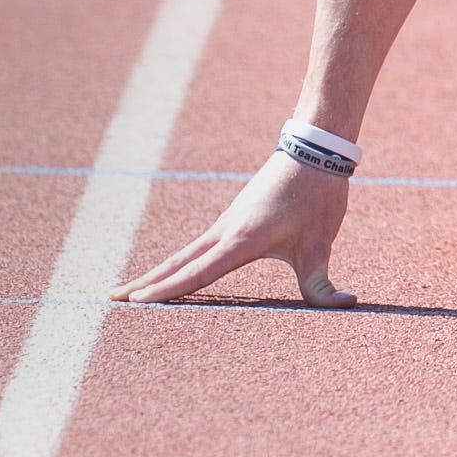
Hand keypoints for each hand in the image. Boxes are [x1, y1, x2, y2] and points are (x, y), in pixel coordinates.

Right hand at [109, 150, 355, 306]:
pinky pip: (196, 247)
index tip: (136, 303)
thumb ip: (324, 284)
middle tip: (110, 301)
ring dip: (155, 273)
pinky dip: (175, 262)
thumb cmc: (317, 196)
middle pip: (177, 264)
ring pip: (183, 254)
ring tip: (126, 292)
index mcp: (242, 241)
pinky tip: (168, 272)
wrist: (314, 150)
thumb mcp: (321, 242)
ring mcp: (225, 224)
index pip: (198, 272)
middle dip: (145, 284)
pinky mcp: (231, 219)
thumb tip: (346, 306)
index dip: (167, 290)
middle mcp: (225, 232)